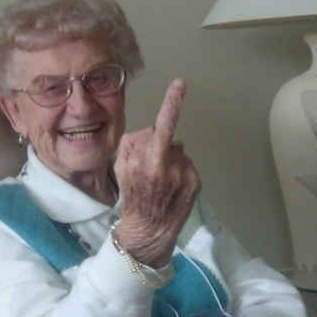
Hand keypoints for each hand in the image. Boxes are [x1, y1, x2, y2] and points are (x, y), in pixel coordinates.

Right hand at [113, 79, 200, 267]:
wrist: (149, 232)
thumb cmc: (131, 199)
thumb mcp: (120, 170)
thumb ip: (132, 146)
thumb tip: (151, 134)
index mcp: (148, 162)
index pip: (162, 126)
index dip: (171, 104)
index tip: (180, 84)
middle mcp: (170, 166)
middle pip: (163, 137)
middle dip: (155, 145)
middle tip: (147, 167)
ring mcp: (186, 175)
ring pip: (177, 150)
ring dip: (169, 158)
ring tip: (160, 181)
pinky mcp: (196, 182)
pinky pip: (186, 164)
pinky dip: (179, 170)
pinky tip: (171, 186)